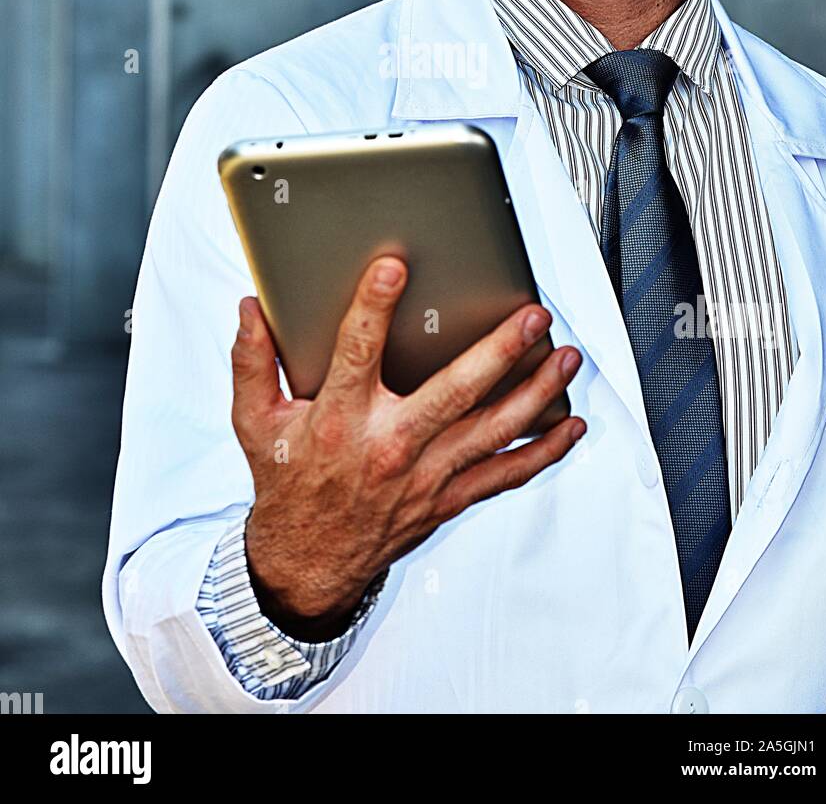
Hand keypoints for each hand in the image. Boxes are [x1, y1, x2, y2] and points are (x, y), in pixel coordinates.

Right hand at [232, 256, 584, 638]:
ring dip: (535, 393)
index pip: (358, 352)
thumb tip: (251, 309)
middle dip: (499, 352)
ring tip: (564, 357)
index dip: (374, 307)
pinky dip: (543, 452)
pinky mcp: (447, 498)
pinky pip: (504, 475)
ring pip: (492, 431)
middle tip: (532, 317)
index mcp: (339, 420)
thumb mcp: (254, 422)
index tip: (394, 265)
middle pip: (454, 392)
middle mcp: (389, 446)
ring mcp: (425, 476)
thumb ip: (252, 362)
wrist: (307, 563)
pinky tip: (570, 425)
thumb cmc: (287, 482)